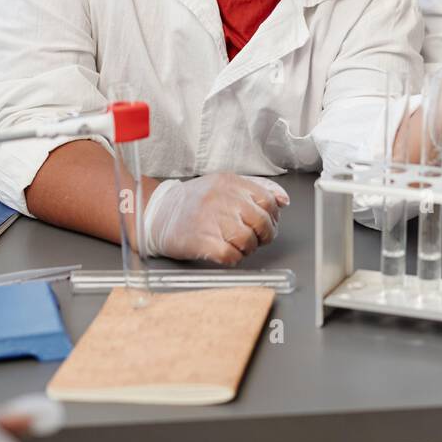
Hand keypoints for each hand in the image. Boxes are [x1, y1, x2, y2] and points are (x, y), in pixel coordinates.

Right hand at [142, 173, 288, 264]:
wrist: (158, 213)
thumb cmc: (194, 202)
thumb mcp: (224, 185)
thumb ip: (256, 188)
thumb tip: (283, 201)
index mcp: (230, 183)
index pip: (267, 200)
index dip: (272, 217)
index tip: (267, 224)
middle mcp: (222, 198)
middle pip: (261, 221)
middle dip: (264, 235)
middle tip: (256, 239)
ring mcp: (211, 219)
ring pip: (248, 240)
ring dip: (248, 249)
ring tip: (239, 246)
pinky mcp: (201, 241)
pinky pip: (230, 255)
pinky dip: (234, 258)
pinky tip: (227, 253)